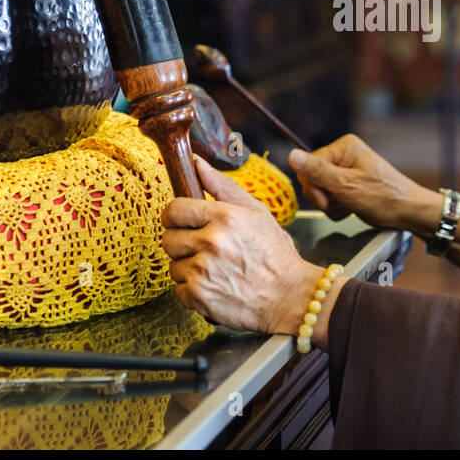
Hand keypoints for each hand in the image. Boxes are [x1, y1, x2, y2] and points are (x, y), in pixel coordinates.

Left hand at [162, 154, 322, 333]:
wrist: (290, 297)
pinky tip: (215, 287)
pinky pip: (178, 290)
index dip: (176, 217)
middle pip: (169, 239)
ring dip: (189, 269)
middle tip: (205, 250)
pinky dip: (194, 291)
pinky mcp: (199, 296)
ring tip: (216, 270)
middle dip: (183, 244)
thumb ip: (222, 186)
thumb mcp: (256, 212)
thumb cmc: (275, 254)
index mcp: (225, 217)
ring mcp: (203, 271)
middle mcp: (211, 242)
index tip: (184, 223)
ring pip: (174, 266)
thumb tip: (196, 162)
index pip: (174, 210)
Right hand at [287, 134, 441, 232]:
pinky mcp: (348, 186)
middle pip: (312, 177)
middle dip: (323, 196)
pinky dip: (338, 208)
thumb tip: (291, 155)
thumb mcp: (347, 186)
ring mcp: (346, 172)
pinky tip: (351, 209)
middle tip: (340, 203)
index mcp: (344, 147)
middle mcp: (343, 156)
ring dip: (332, 204)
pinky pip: (330, 198)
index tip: (327, 199)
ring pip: (320, 190)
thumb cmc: (383, 196)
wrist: (408, 213)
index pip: (309, 163)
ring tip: (350, 206)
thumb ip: (317, 172)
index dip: (313, 185)